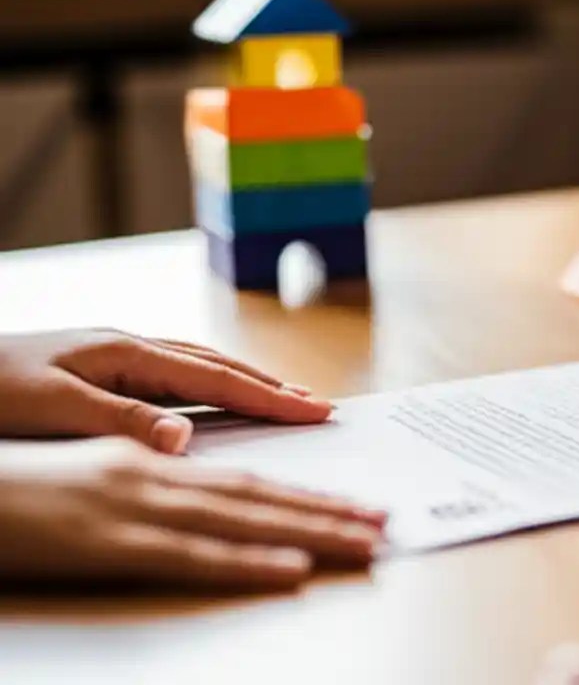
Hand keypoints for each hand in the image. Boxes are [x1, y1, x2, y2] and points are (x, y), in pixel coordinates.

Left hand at [0, 329, 330, 453]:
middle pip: (217, 365)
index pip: (215, 377)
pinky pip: (175, 376)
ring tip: (285, 399)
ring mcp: (114, 354)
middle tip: (319, 405)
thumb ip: (121, 421)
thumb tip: (186, 440)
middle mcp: (127, 346)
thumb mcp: (50, 410)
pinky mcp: (100, 369)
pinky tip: (216, 400)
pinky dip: (212, 388)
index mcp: (124, 352)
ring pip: (198, 367)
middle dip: (271, 386)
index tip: (316, 410)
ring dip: (246, 384)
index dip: (270, 397)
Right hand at [0, 438, 385, 587]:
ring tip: (365, 542)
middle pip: (262, 496)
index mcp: (156, 462)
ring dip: (311, 532)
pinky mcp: (113, 543)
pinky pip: (194, 556)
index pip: (250, 479)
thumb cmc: (24, 487)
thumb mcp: (101, 478)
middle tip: (387, 524)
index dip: (309, 495)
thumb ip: (159, 484)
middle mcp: (158, 477)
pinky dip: (247, 561)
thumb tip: (212, 500)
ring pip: (244, 521)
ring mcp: (138, 507)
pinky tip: (290, 569)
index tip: (359, 506)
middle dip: (330, 512)